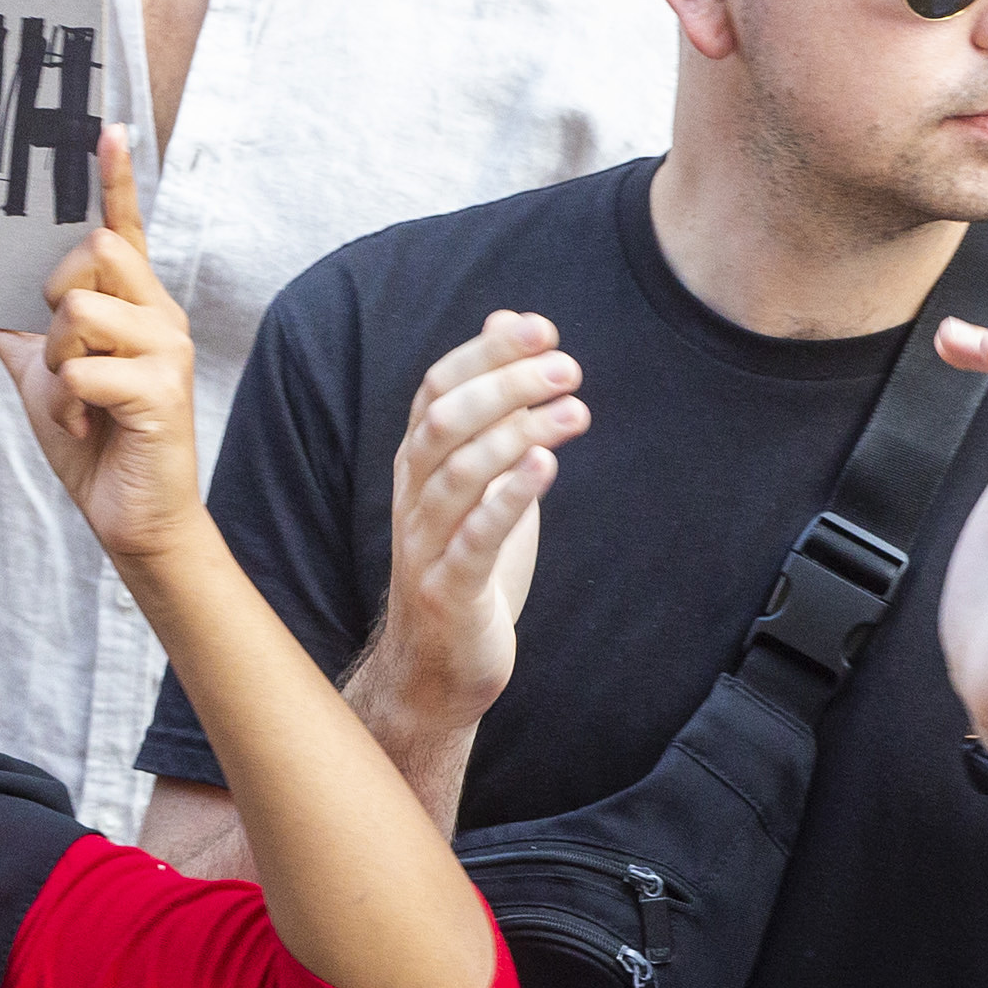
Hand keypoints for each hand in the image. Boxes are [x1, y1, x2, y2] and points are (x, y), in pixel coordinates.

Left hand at [0, 132, 210, 565]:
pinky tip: (86, 425)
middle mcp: (159, 313)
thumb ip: (23, 336)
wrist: (133, 518)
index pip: (124, 228)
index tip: (106, 131)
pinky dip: (64, 404)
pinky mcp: (162, 389)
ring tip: (75, 400)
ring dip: (55, 362)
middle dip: (55, 297)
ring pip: (79, 310)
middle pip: (94, 251)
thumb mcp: (45, 379)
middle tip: (62, 353)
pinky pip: (81, 370)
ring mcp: (167, 348)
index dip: (114, 180)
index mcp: (134, 305)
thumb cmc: (96, 443)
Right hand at [370, 312, 587, 731]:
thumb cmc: (466, 564)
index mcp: (418, 464)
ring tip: (574, 412)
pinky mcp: (450, 591)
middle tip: (568, 369)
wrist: (435, 669)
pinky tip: (545, 468)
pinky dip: (507, 499)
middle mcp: (413, 496)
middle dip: (506, 384)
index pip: (438, 386)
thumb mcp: (482, 475)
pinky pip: (472, 539)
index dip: (488, 352)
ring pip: (457, 473)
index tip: (544, 329)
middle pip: (444, 420)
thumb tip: (507, 317)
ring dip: (517, 433)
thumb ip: (493, 403)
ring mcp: (425, 544)